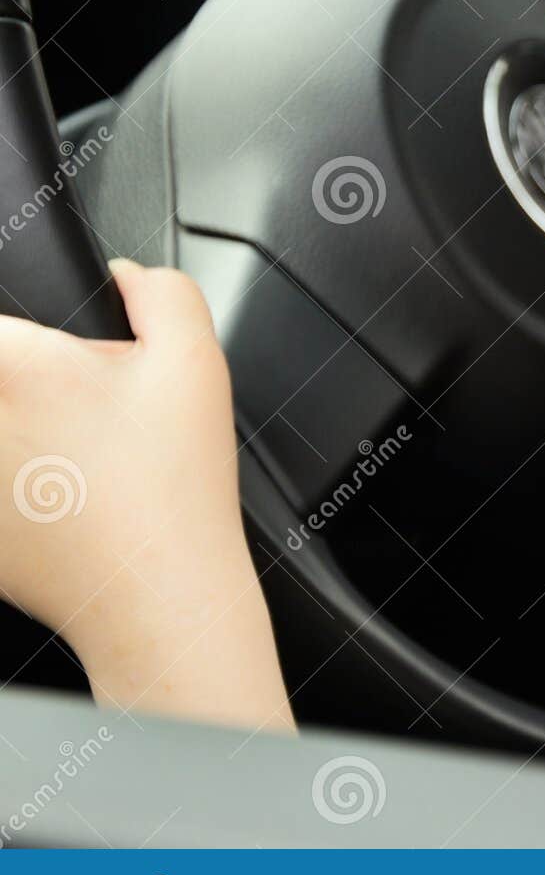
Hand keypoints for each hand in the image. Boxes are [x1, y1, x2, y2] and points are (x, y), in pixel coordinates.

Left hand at [0, 259, 291, 730]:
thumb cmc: (173, 489)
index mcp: (6, 363)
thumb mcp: (195, 364)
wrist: (157, 596)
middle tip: (75, 416)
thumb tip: (124, 278)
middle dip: (28, 387)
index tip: (62, 374)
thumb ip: (160, 291)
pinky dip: (17, 488)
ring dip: (23, 436)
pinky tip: (57, 506)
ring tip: (73, 464)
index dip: (28, 342)